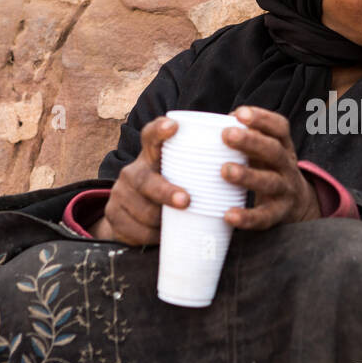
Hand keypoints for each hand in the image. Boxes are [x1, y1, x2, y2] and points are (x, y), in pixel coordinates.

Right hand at [96, 115, 191, 245]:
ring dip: (159, 219)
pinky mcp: (114, 216)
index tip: (174, 126)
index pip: (151, 136)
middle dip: (165, 190)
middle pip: (144, 179)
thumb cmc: (170, 190)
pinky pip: (134, 230)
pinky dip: (149, 236)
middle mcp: (133, 172)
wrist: (131, 218)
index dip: (160, 129)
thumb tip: (248, 156)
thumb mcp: (179, 175)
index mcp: (152, 157)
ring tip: (174, 224)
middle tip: (186, 200)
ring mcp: (120, 194)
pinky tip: (159, 236)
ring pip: (141, 209)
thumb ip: (201, 166)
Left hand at [219, 106, 320, 229]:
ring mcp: (285, 190)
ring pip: (270, 182)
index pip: (279, 128)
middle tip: (227, 134)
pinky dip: (247, 217)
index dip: (262, 119)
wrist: (297, 204)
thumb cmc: (268, 170)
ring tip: (225, 170)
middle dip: (251, 142)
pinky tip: (229, 214)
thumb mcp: (264, 151)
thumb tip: (207, 126)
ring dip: (248, 176)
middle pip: (274, 151)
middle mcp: (287, 166)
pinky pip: (264, 217)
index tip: (240, 113)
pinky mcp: (279, 214)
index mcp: (283, 147)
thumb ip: (243, 139)